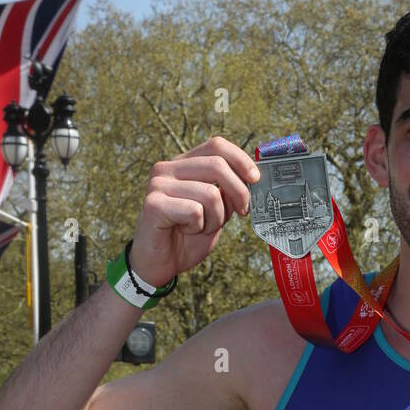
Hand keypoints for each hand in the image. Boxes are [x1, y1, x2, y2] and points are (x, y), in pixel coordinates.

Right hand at [129, 136, 260, 285]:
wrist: (159, 264)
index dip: (240, 159)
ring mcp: (158, 184)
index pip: (215, 145)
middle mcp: (168, 169)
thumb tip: (251, 179)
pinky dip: (198, 226)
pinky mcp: (153, 204)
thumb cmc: (185, 238)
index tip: (255, 179)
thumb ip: (228, 194)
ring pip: (210, 192)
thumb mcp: (216, 212)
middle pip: (217, 164)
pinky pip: (194, 211)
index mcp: (183, 165)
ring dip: (216, 218)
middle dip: (239, 191)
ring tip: (203, 227)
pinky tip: (185, 230)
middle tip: (243, 211)